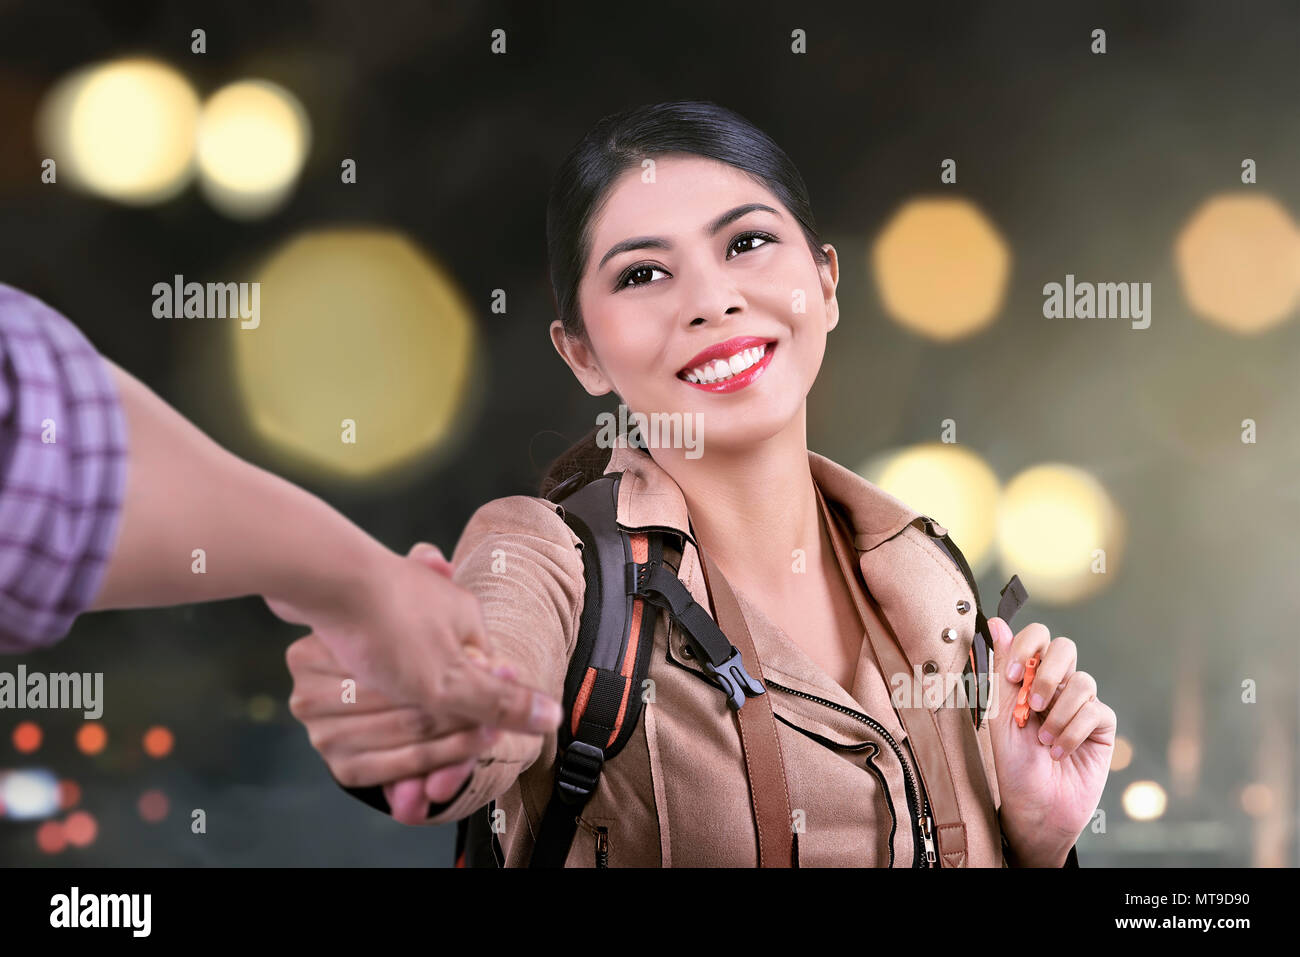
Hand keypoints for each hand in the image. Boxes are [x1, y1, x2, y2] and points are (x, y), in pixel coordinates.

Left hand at [283, 543, 560, 824]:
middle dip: (434, 733)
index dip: (469, 735)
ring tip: (392, 763)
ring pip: (409, 667)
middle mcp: (438, 611)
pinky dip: (371, 681)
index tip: (442, 778)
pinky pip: (373, 650)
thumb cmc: (388, 626)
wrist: (321, 575)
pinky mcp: (361, 603)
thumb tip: (553, 715)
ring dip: (403, 711)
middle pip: (446, 680)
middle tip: (418, 783)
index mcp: (468, 623)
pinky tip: (361, 704)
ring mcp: (399, 603)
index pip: (482, 685)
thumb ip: (499, 700)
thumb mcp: (449, 678)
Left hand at [986, 617, 1115, 865]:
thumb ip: (1002, 670)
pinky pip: (1096, 711)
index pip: (1036, 637)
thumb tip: (997, 623)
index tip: (1014, 675)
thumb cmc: (1014, 766)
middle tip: (1033, 705)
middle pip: (1065, 647)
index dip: (1027, 646)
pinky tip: (1059, 752)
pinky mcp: (1102, 727)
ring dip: (1059, 714)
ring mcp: (1081, 704)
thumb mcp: (1000, 716)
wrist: (1035, 809)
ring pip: (1082, 681)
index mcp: (1029, 678)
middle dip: (1049, 674)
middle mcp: (1056, 686)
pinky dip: (1073, 731)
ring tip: (1043, 741)